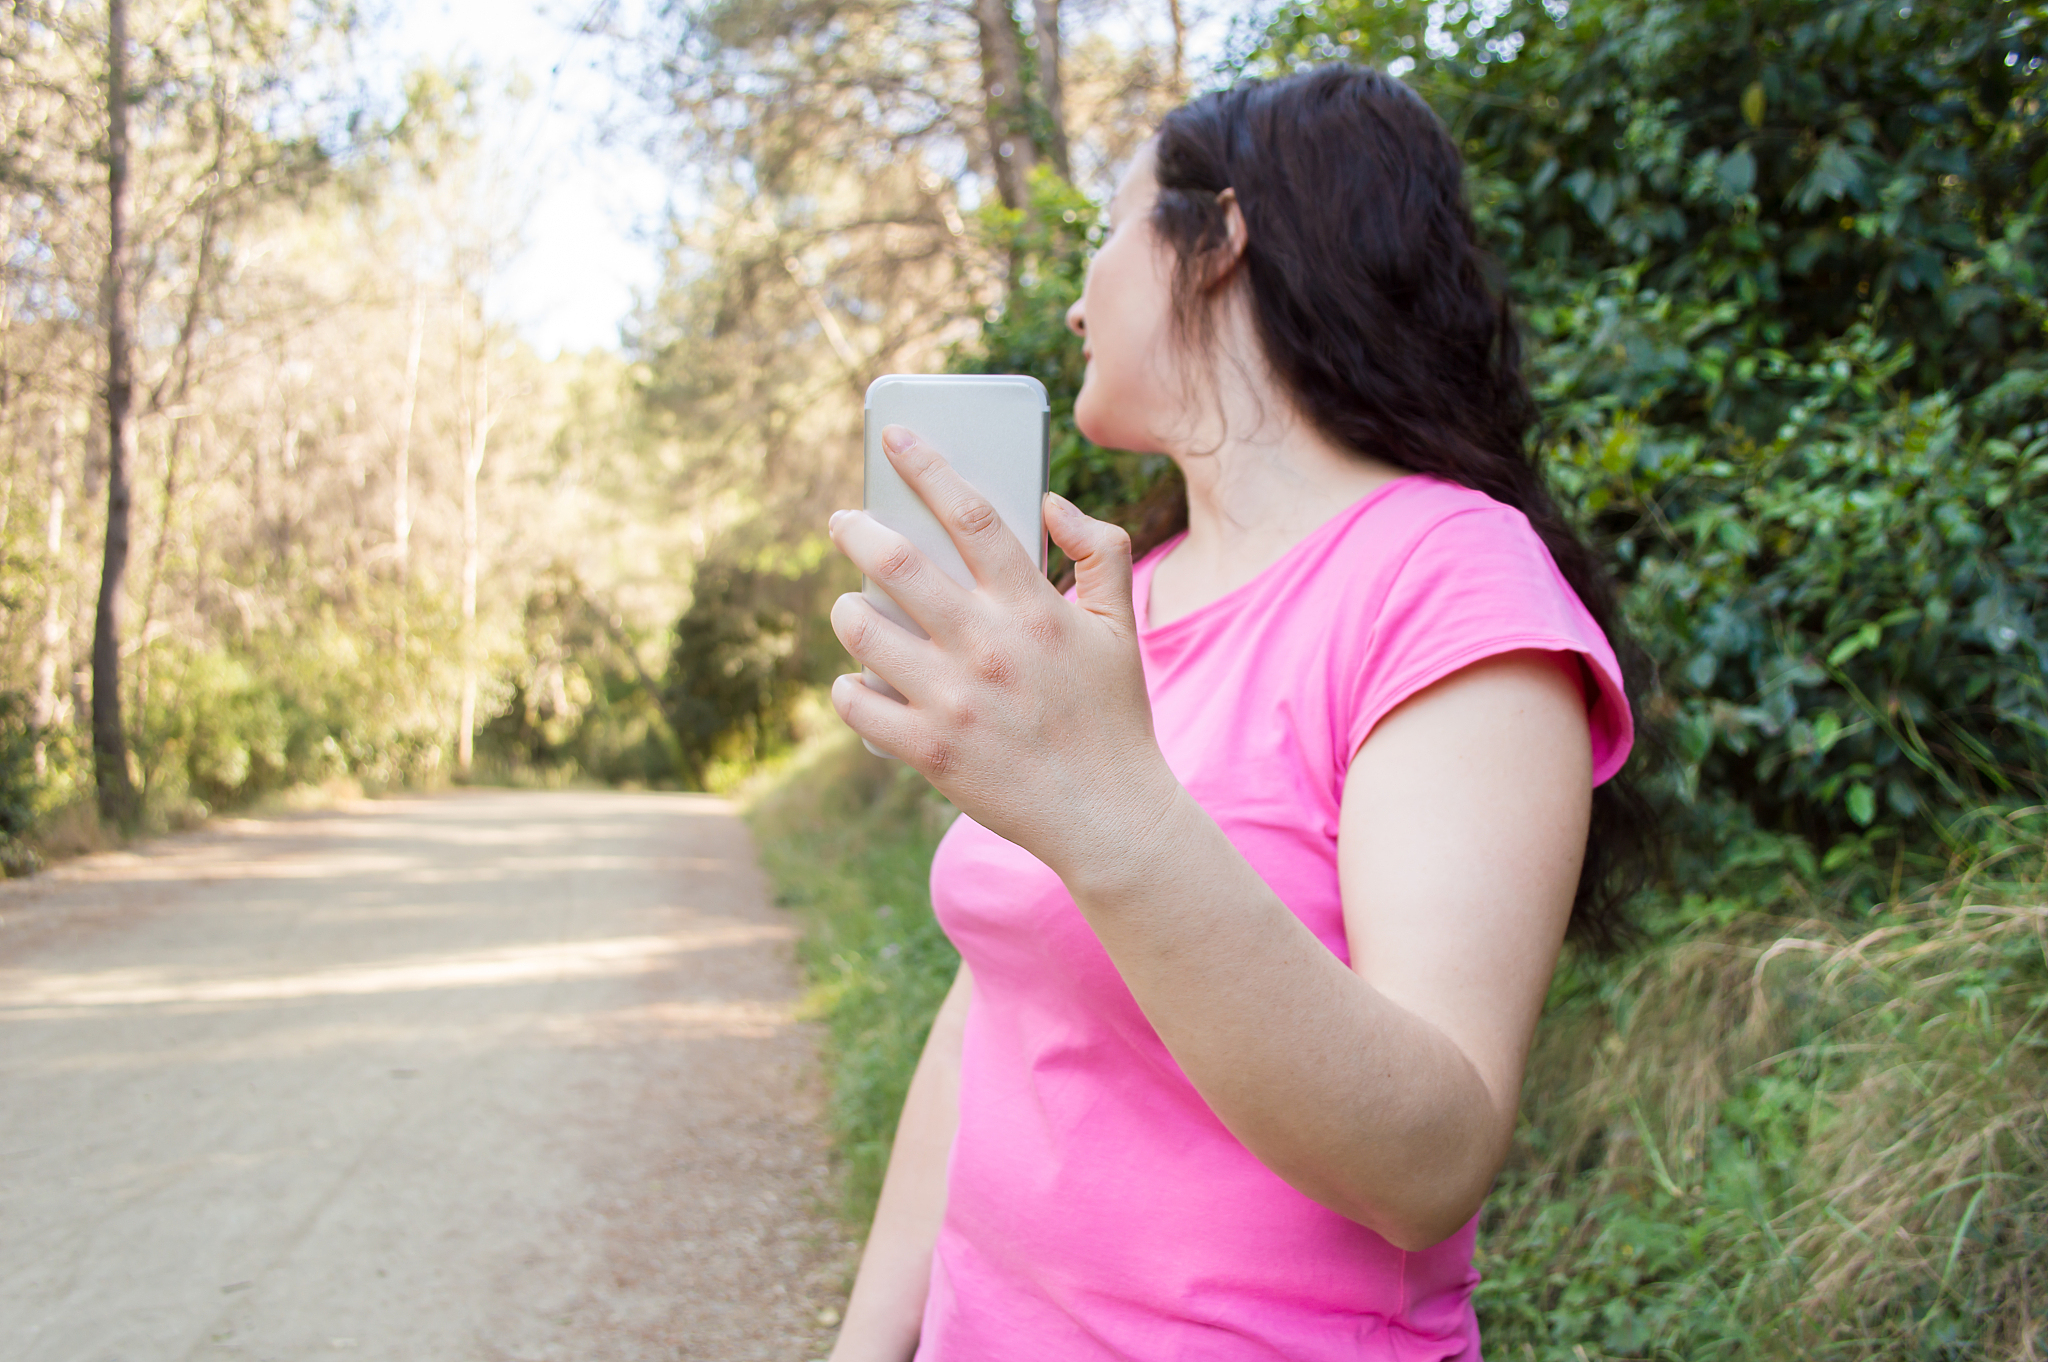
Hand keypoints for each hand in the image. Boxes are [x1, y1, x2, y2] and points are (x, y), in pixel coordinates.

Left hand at [827, 424, 1177, 878]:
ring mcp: (953, 700)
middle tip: (843, 521)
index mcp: (1033, 608)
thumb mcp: (1122, 625)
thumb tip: (1049, 503)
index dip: (925, 465)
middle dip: (856, 529)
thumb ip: (1102, 551)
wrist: (1108, 815)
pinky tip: (856, 680)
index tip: (893, 437)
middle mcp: (987, 646)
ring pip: (863, 630)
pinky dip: (847, 686)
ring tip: (850, 605)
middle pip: (897, 563)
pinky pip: (857, 704)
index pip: (970, 513)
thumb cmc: (1112, 716)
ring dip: (846, 608)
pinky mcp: (929, 750)